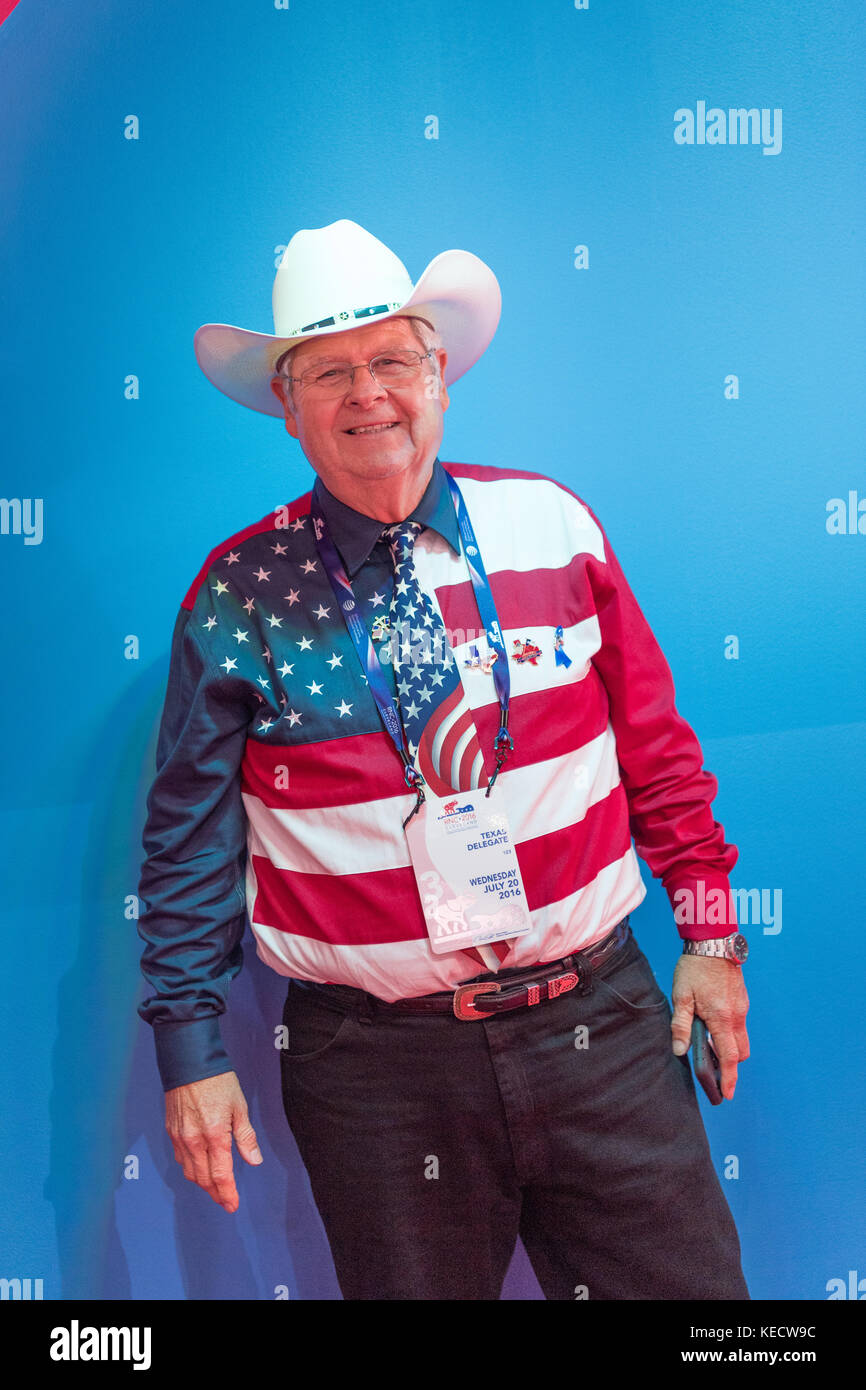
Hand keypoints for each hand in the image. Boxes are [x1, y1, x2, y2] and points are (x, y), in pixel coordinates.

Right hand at [165, 1070, 262, 1211]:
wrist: (190, 1062)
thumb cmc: (218, 1082)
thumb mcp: (239, 1107)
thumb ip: (245, 1137)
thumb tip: (254, 1160)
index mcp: (215, 1135)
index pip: (221, 1175)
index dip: (228, 1194)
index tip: (233, 1205)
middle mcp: (194, 1140)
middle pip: (204, 1179)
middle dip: (216, 1194)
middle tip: (226, 1202)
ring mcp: (180, 1137)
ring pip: (190, 1172)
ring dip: (203, 1184)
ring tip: (215, 1189)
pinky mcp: (171, 1131)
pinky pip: (180, 1159)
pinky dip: (191, 1169)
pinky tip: (199, 1169)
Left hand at [670, 955, 749, 1100]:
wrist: (713, 942)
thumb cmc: (695, 968)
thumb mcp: (681, 996)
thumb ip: (681, 1025)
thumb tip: (679, 1050)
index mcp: (722, 1018)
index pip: (730, 1057)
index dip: (729, 1078)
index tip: (727, 1094)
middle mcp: (737, 1016)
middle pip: (740, 1052)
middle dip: (730, 1064)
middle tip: (713, 1069)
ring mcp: (742, 1007)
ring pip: (741, 1038)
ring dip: (730, 1047)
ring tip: (709, 1045)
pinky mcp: (742, 1000)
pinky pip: (740, 1024)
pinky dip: (730, 1032)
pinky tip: (713, 1024)